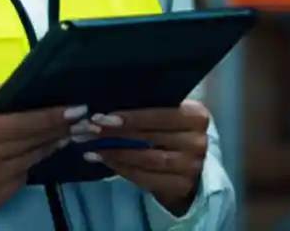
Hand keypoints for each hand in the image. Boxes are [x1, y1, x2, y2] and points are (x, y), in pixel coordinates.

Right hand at [0, 86, 85, 225]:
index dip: (52, 116)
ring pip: (35, 158)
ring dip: (55, 142)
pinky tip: (47, 146)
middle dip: (62, 127)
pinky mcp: (2, 196)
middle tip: (86, 115)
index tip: (77, 107)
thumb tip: (11, 88)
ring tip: (73, 129)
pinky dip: (38, 158)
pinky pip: (27, 174)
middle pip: (35, 141)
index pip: (24, 124)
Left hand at [88, 100, 210, 215]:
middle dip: (117, 134)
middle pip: (152, 138)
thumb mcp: (168, 113)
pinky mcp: (181, 185)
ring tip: (93, 147)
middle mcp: (198, 141)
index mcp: (196, 116)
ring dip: (116, 153)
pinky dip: (122, 169)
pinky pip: (146, 178)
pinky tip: (105, 160)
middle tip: (91, 130)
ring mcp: (192, 166)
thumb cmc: (172, 129)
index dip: (132, 117)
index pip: (161, 115)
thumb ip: (148, 107)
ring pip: (148, 159)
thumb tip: (108, 103)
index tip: (103, 117)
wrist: (190, 162)